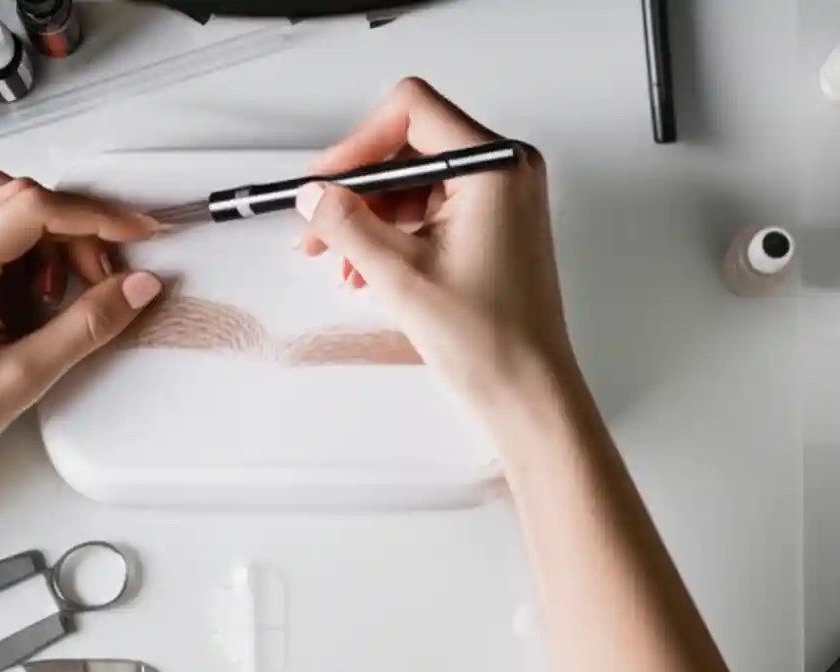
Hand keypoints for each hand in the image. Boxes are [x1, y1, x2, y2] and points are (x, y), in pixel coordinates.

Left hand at [0, 171, 162, 513]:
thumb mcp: (21, 380)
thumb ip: (87, 325)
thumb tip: (137, 287)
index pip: (33, 207)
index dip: (96, 216)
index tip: (139, 233)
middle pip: (17, 197)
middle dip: (73, 229)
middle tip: (102, 280)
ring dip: (44, 240)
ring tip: (61, 296)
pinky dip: (17, 256)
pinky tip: (29, 303)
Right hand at [295, 78, 578, 434]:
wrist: (526, 391)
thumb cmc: (490, 341)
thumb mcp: (399, 276)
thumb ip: (348, 225)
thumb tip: (313, 195)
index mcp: (495, 168)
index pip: (412, 111)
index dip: (358, 143)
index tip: (325, 181)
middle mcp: (503, 172)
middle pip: (408, 148)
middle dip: (357, 189)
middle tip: (317, 225)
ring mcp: (498, 198)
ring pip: (412, 182)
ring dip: (368, 217)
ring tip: (338, 260)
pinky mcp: (489, 224)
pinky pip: (428, 209)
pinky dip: (391, 233)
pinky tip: (364, 268)